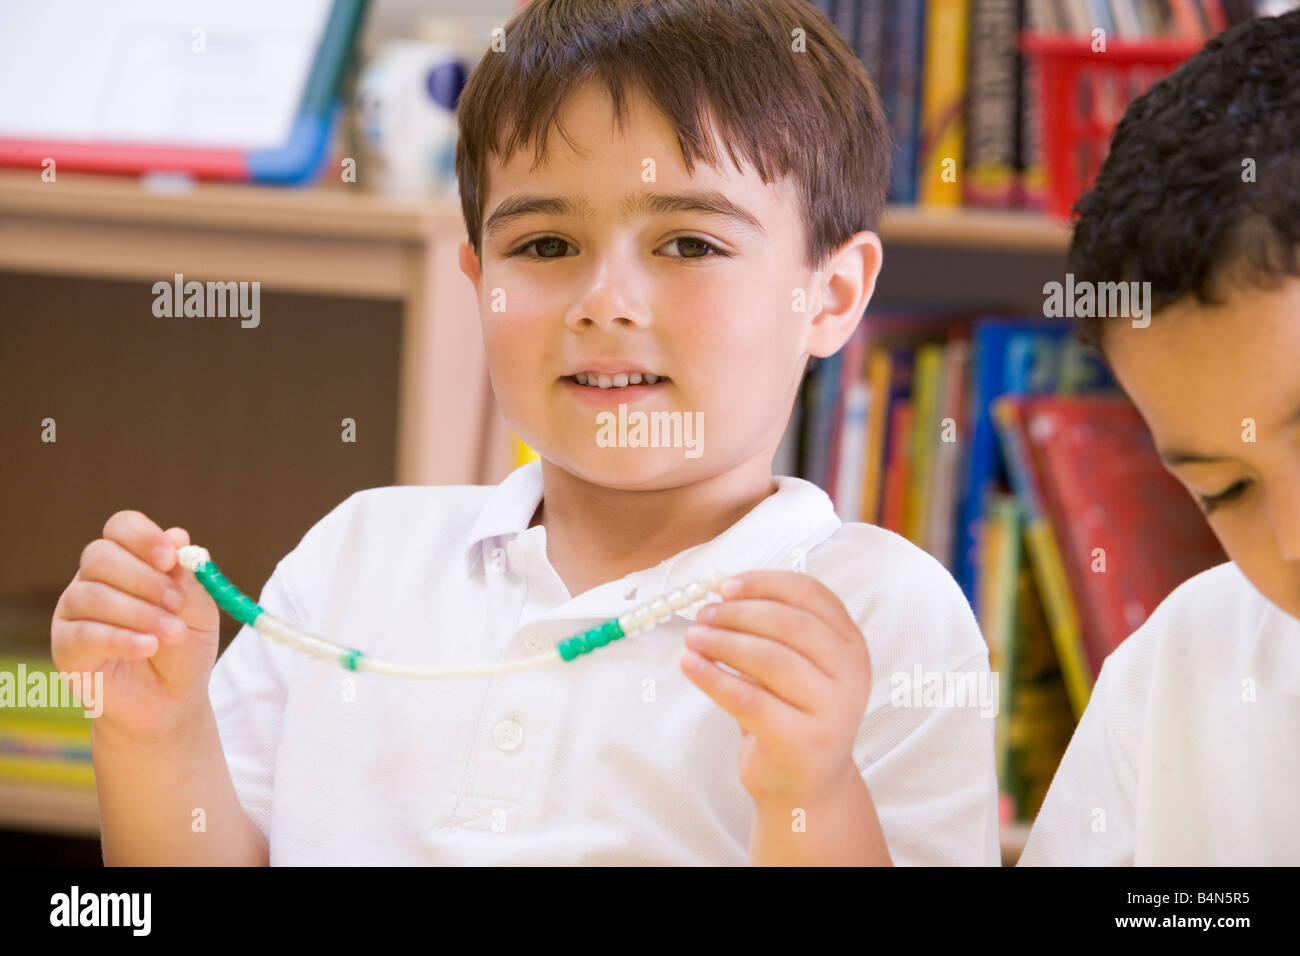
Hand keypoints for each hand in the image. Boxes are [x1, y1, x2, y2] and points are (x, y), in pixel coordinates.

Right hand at [51, 511, 220, 743]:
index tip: (171, 557)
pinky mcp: (66, 646)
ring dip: (140, 612)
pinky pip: (85, 634)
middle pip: (101, 556)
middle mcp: (95, 579)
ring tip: (173, 633)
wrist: (171, 700)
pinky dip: (121, 638)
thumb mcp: (199, 611)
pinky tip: (149, 646)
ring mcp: (74, 611)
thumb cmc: (184, 647)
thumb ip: (187, 578)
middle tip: (177, 603)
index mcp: (129, 560)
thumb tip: (178, 535)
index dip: (144, 537)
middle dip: (145, 578)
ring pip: (93, 595)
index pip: (122, 527)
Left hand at [679, 570, 870, 808]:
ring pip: (770, 659)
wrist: (807, 782)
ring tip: (693, 638)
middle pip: (790, 624)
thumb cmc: (792, 710)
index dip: (764, 584)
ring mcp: (832, 710)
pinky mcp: (802, 742)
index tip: (725, 586)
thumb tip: (722, 594)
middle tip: (702, 615)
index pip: (811, 595)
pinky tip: (690, 666)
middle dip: (738, 614)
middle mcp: (851, 674)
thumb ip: (773, 627)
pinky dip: (713, 678)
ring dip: (723, 642)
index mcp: (851, 644)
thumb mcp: (795, 663)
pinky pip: (749, 700)